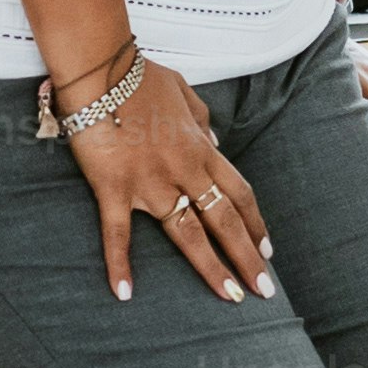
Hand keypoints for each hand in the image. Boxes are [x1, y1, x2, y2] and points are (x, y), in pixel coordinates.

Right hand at [63, 61, 273, 305]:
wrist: (100, 70)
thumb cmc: (139, 77)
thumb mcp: (183, 93)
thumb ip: (202, 120)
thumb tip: (214, 142)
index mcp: (201, 148)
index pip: (239, 193)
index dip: (255, 224)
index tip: (267, 250)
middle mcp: (184, 170)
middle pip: (225, 220)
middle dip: (247, 256)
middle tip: (264, 290)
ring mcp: (151, 182)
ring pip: (188, 234)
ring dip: (212, 268)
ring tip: (230, 297)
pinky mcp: (114, 187)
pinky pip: (118, 234)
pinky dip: (119, 265)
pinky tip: (124, 293)